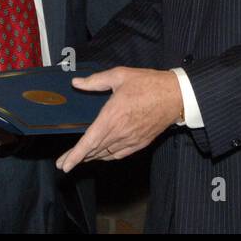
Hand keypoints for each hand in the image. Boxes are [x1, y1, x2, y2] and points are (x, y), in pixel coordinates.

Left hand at [55, 67, 182, 171]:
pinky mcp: (140, 142)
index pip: (89, 141)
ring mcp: (131, 139)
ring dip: (91, 157)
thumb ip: (96, 81)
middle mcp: (120, 132)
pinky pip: (119, 154)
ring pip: (106, 154)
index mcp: (112, 116)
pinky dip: (107, 157)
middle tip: (64, 164)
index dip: (75, 155)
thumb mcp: (119, 75)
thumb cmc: (148, 83)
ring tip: (79, 159)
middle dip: (77, 158)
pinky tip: (101, 155)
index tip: (64, 165)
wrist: (176, 95)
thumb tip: (77, 83)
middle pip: (94, 151)